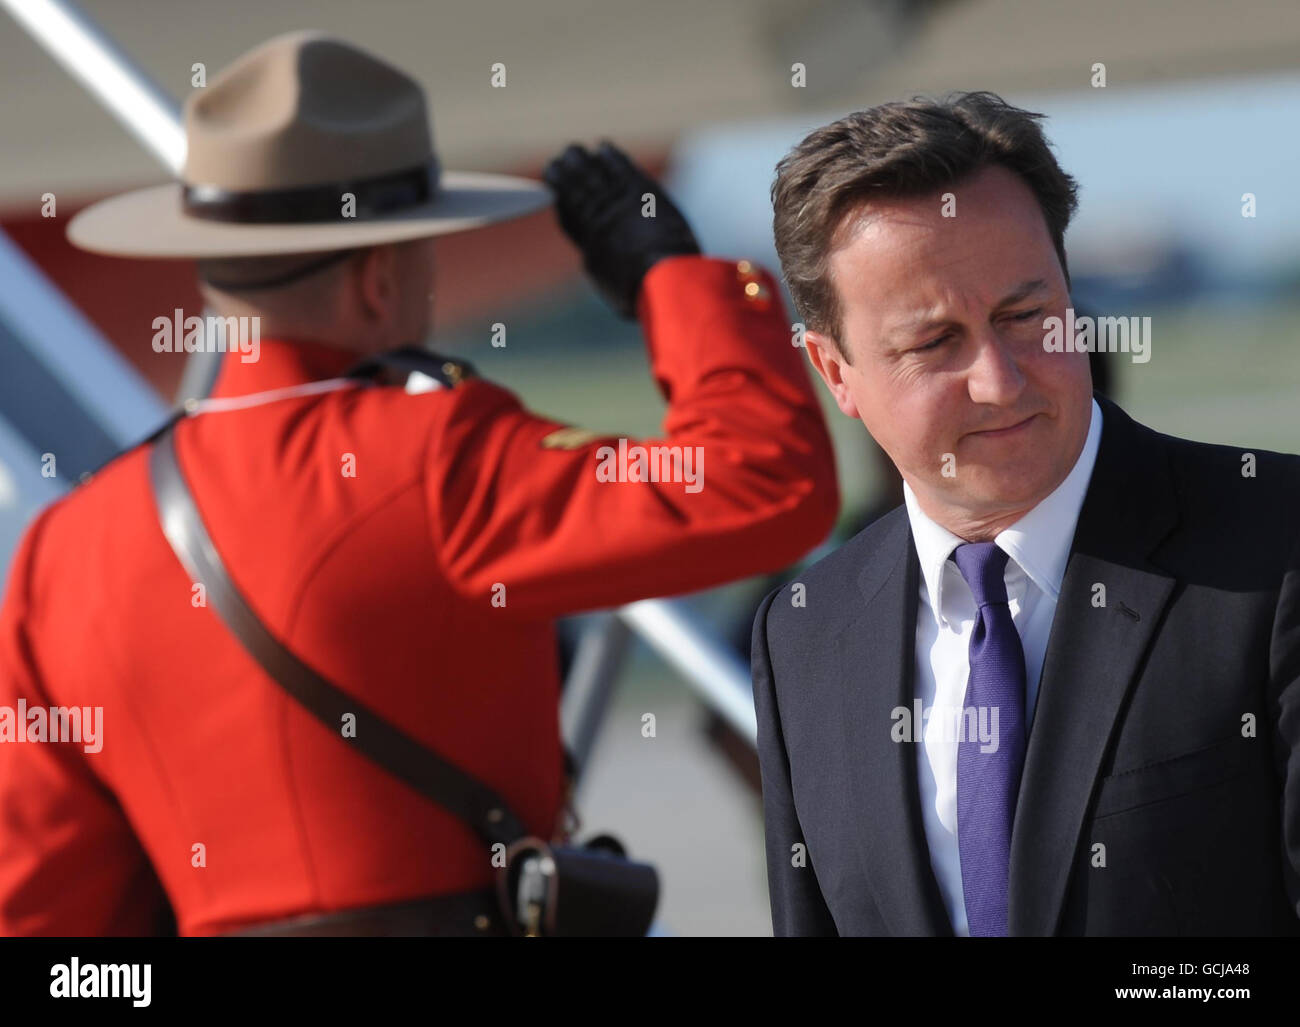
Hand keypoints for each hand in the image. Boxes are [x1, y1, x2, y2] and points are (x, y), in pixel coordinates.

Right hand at [543, 141, 700, 318]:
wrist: (664, 277)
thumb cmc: (645, 295)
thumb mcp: (617, 294)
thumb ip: (608, 276)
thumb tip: (602, 267)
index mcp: (591, 250)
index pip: (570, 221)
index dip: (562, 206)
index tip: (557, 196)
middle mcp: (598, 223)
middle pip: (576, 193)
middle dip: (566, 177)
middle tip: (559, 162)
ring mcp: (618, 205)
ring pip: (593, 176)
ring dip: (582, 161)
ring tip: (572, 150)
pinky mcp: (640, 192)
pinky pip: (621, 168)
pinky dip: (611, 157)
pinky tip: (603, 147)